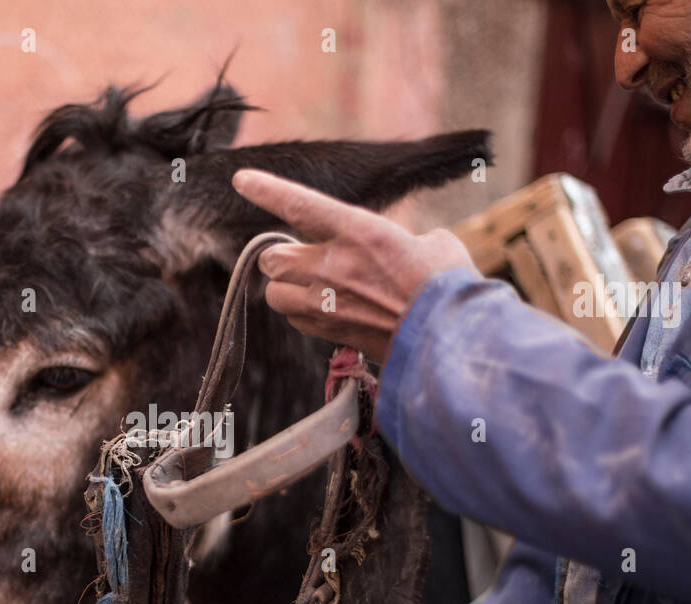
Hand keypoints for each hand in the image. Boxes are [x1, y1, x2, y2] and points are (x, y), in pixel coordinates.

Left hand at [230, 168, 476, 364]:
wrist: (449, 337)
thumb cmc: (447, 285)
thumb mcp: (432, 242)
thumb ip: (398, 240)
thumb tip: (398, 246)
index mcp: (360, 230)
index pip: (300, 204)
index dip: (267, 190)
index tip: (241, 179)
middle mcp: (333, 264)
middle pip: (273, 258)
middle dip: (281, 258)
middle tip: (301, 259)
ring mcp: (327, 301)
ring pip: (274, 292)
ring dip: (285, 288)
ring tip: (310, 288)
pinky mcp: (329, 331)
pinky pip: (293, 319)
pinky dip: (300, 313)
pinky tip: (324, 311)